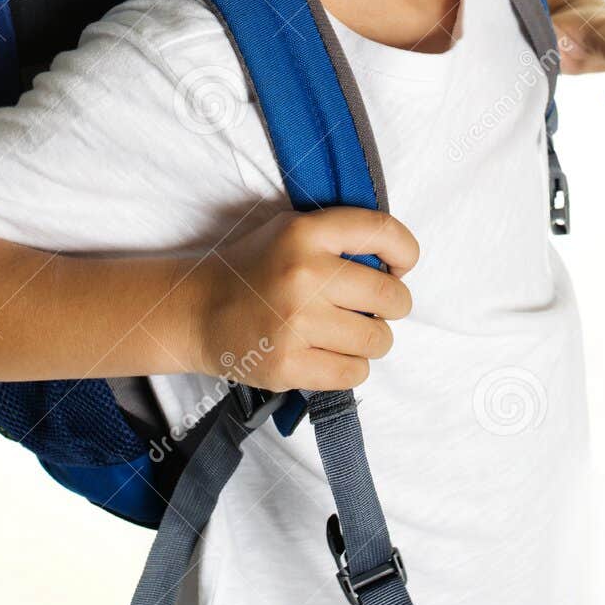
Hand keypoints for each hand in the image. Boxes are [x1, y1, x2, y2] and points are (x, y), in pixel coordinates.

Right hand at [193, 206, 417, 391]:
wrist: (198, 311)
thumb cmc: (256, 268)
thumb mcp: (292, 230)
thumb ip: (341, 237)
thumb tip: (396, 266)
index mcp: (306, 233)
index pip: (384, 232)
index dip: (406, 253)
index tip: (400, 267)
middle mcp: (303, 275)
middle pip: (392, 297)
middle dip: (393, 305)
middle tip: (373, 308)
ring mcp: (295, 323)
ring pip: (378, 340)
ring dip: (371, 340)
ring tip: (347, 333)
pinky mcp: (288, 366)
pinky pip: (354, 373)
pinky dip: (351, 367)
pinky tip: (330, 354)